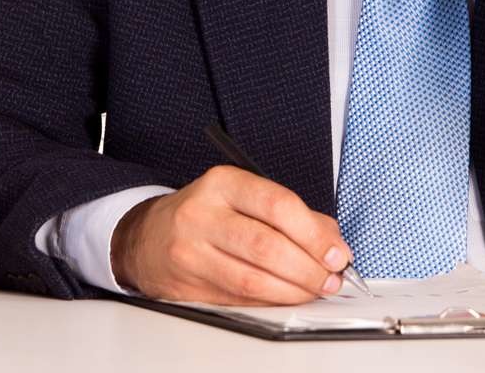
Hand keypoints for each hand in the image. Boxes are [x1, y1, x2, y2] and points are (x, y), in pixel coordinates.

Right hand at [109, 164, 352, 304]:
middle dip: (308, 268)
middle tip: (331, 278)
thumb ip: (292, 214)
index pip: (277, 205)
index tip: (337, 252)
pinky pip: (240, 300)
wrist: (147, 236)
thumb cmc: (206, 212)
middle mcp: (202, 216)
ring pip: (253, 281)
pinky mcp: (188, 287)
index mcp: (222, 183)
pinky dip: (272, 302)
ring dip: (294, 291)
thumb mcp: (243, 195)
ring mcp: (191, 254)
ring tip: (316, 289)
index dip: (314, 234)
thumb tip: (332, 241)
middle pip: (267, 247)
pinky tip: (289, 297)